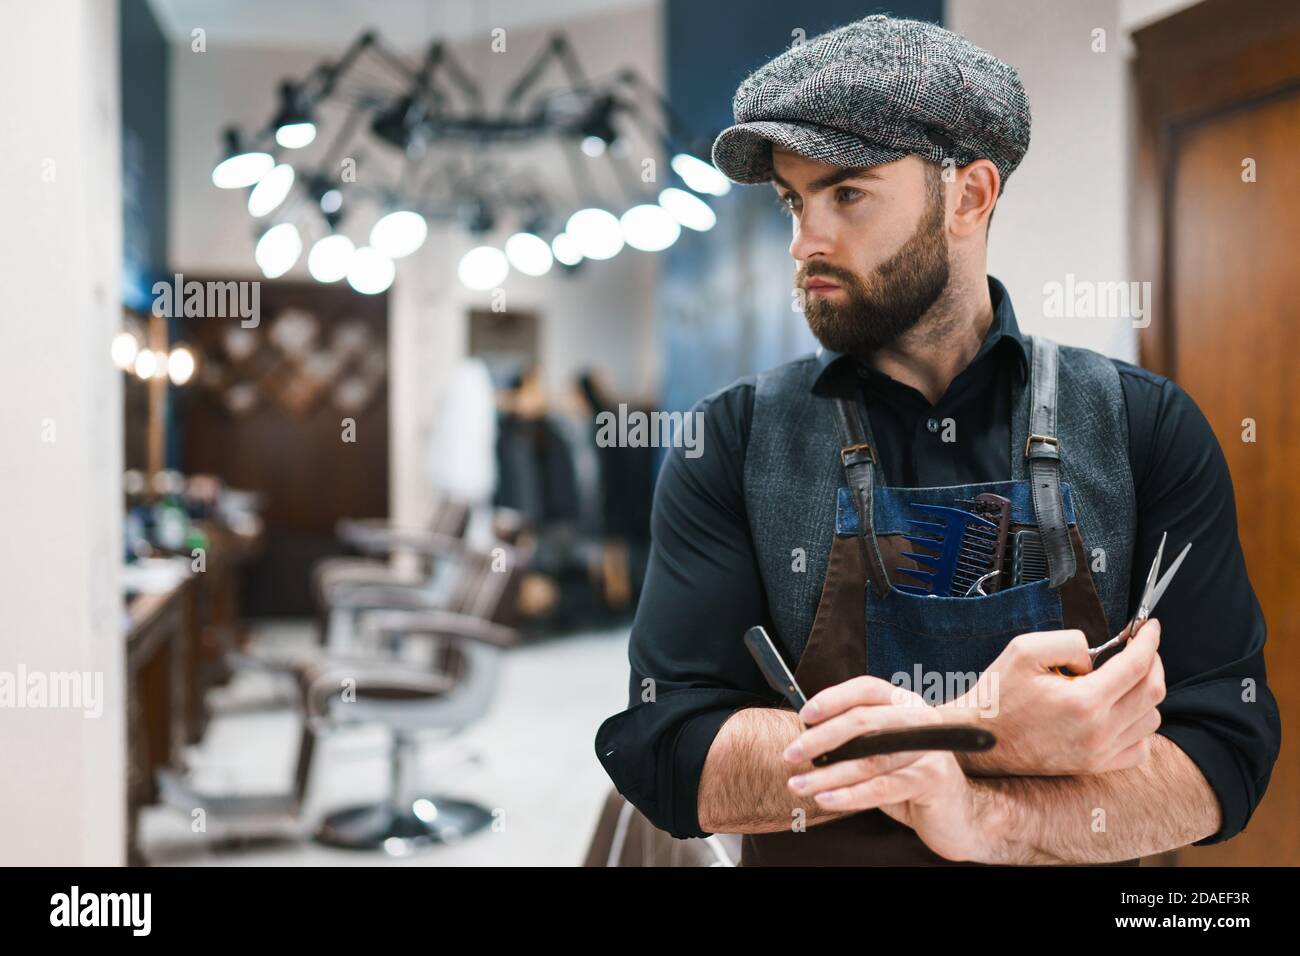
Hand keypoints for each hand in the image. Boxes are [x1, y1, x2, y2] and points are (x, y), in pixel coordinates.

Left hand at [784, 676, 996, 862]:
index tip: (803, 715)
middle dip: (820, 739)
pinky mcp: (933, 778)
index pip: (866, 689)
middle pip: (863, 721)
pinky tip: (826, 799)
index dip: (832, 698)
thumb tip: (805, 736)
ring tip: (798, 784)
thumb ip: (855, 740)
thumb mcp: (882, 752)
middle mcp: (920, 718)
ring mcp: (930, 747)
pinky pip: (882, 787)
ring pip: (868, 759)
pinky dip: (850, 795)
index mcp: (904, 704)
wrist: (957, 815)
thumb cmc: (909, 779)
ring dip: (826, 774)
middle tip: (790, 754)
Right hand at [939, 618, 1164, 775]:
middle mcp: (1099, 731)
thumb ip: (1068, 641)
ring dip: (1145, 693)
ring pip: (1151, 719)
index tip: (1149, 627)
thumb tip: (1094, 657)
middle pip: (1153, 692)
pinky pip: (1140, 748)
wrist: (979, 738)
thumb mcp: (1024, 649)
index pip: (1137, 666)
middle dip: (1153, 662)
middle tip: (1140, 647)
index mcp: (1084, 702)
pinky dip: (1139, 726)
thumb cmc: (997, 697)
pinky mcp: (1095, 766)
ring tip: (1124, 679)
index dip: (1148, 641)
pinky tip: (1120, 711)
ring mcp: (1099, 753)